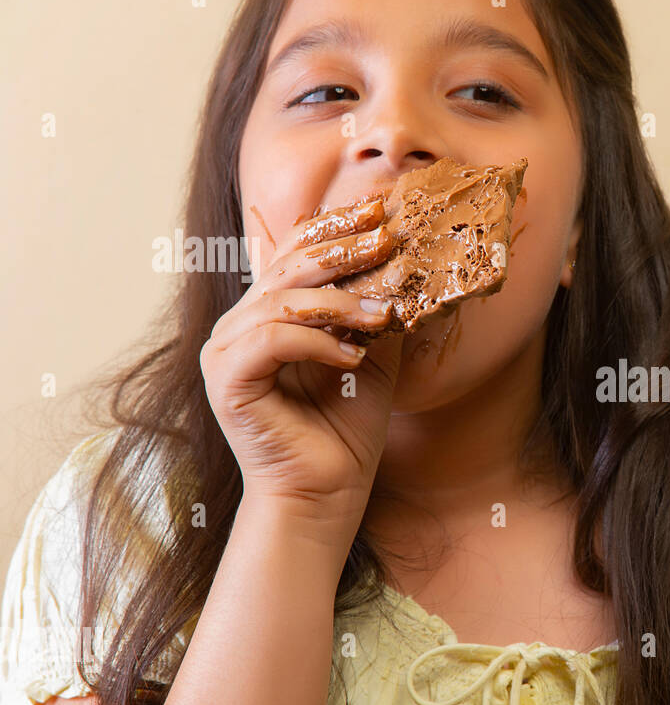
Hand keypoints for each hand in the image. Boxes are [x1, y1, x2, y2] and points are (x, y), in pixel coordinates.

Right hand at [201, 194, 402, 522]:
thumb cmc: (347, 430)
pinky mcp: (226, 380)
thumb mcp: (373, 356)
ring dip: (340, 303)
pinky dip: (317, 343)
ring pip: (282, 300)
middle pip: (288, 266)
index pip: (297, 251)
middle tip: (390, 241)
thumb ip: (375, 311)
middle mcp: (240, 325)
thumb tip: (407, 262)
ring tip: (383, 317)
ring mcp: (226, 351)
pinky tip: (353, 359)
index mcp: (269, 313)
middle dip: (344, 249)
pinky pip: (272, 340)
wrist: (326, 493)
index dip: (336, 226)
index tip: (382, 210)